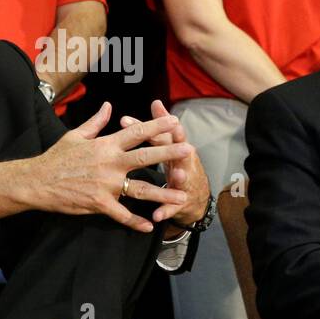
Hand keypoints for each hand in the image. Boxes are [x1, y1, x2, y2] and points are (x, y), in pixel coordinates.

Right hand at [29, 102, 192, 232]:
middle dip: (169, 154)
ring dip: (163, 194)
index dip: (156, 126)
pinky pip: (121, 214)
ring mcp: (105, 185)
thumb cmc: (57, 157)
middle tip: (189, 150)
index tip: (174, 121)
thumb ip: (97, 122)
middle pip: (145, 157)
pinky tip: (150, 226)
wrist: (37, 181)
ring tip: (182, 196)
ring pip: (140, 189)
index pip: (136, 132)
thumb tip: (109, 106)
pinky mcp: (99, 203)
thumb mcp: (76, 135)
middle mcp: (109, 164)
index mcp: (105, 145)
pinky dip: (136, 221)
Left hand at [119, 100, 209, 226]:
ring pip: (183, 179)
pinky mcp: (181, 203)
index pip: (163, 133)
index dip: (149, 125)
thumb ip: (160, 126)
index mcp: (175, 148)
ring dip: (180, 177)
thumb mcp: (171, 145)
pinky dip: (166, 211)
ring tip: (177, 175)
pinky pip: (173, 208)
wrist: (194, 197)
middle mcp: (183, 162)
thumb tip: (156, 102)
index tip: (125, 119)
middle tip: (164, 138)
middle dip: (170, 145)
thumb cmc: (178, 164)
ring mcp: (184, 183)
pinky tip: (157, 216)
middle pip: (176, 152)